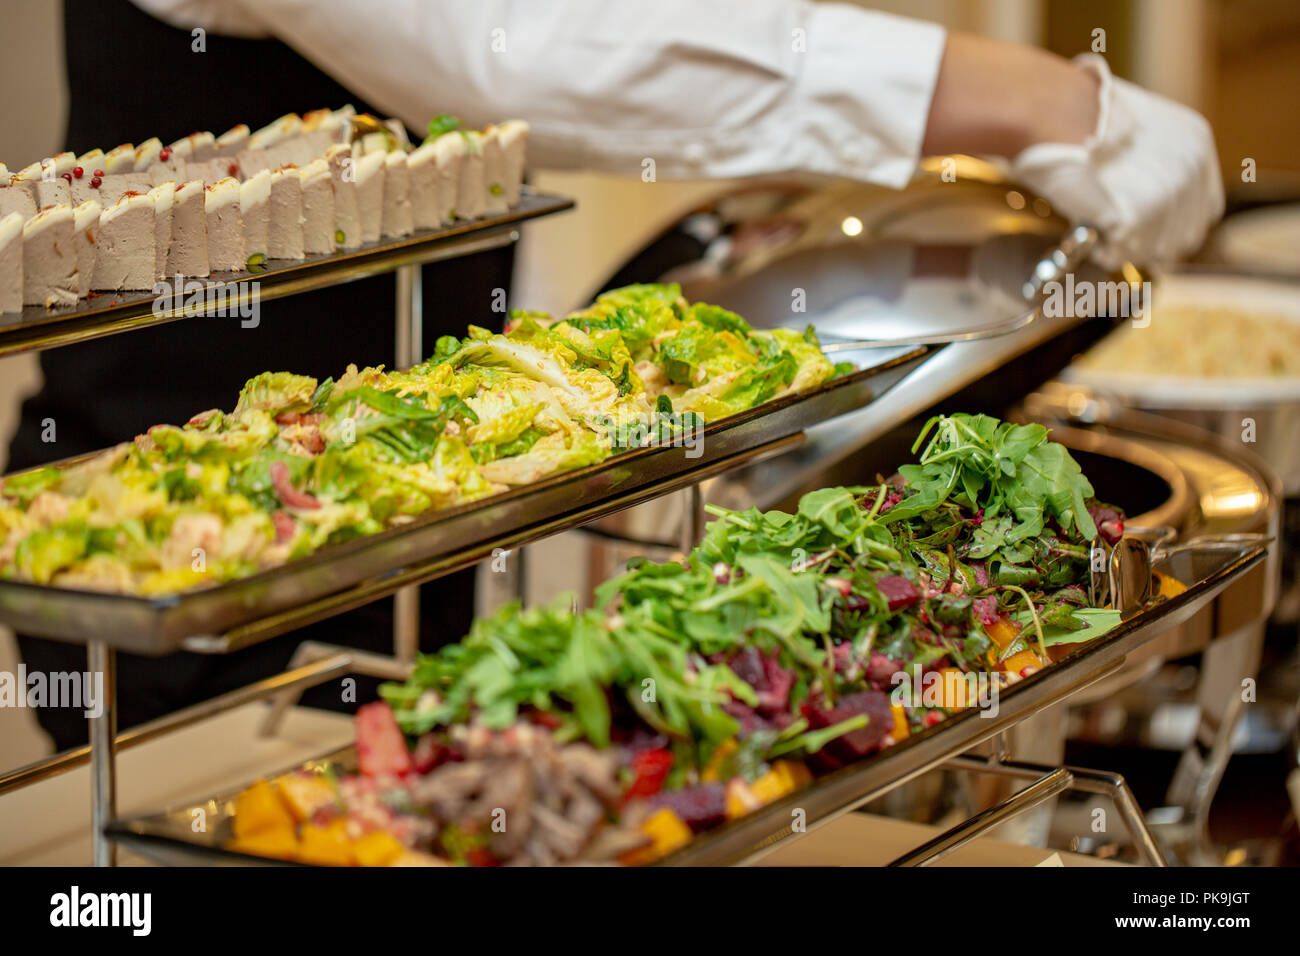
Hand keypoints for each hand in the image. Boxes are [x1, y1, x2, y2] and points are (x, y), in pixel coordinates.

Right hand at [1010, 54, 1223, 268]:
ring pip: (1154, 248)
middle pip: (1184, 237)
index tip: (1142, 230)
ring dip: (1125, 247)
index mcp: (1195, 144)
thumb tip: (1139, 193)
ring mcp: (1169, 193)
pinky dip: (1102, 250)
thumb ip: (1151, 163)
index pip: (1203, 211)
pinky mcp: (1139, 215)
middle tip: (1115, 236)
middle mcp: (1191, 168)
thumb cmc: (1074, 116)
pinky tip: (1087, 231)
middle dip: (1150, 243)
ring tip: (1096, 229)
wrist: (1053, 111)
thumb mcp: (1132, 129)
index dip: (1172, 227)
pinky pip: (1121, 253)